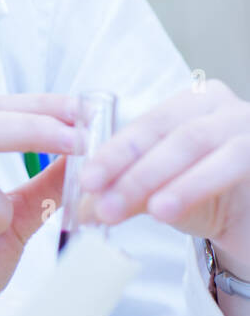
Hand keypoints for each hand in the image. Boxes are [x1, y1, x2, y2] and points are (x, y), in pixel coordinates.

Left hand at [79, 79, 249, 277]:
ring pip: (195, 143)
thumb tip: (81, 210)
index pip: (146, 126)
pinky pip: (231, 162)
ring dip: (159, 178)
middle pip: (169, 133)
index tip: (86, 182)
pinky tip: (167, 209)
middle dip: (132, 171)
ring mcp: (249, 126)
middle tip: (103, 206)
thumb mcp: (160, 194)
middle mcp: (223, 107)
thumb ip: (125, 194)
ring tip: (137, 210)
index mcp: (191, 105)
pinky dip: (195, 186)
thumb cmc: (209, 200)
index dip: (114, 153)